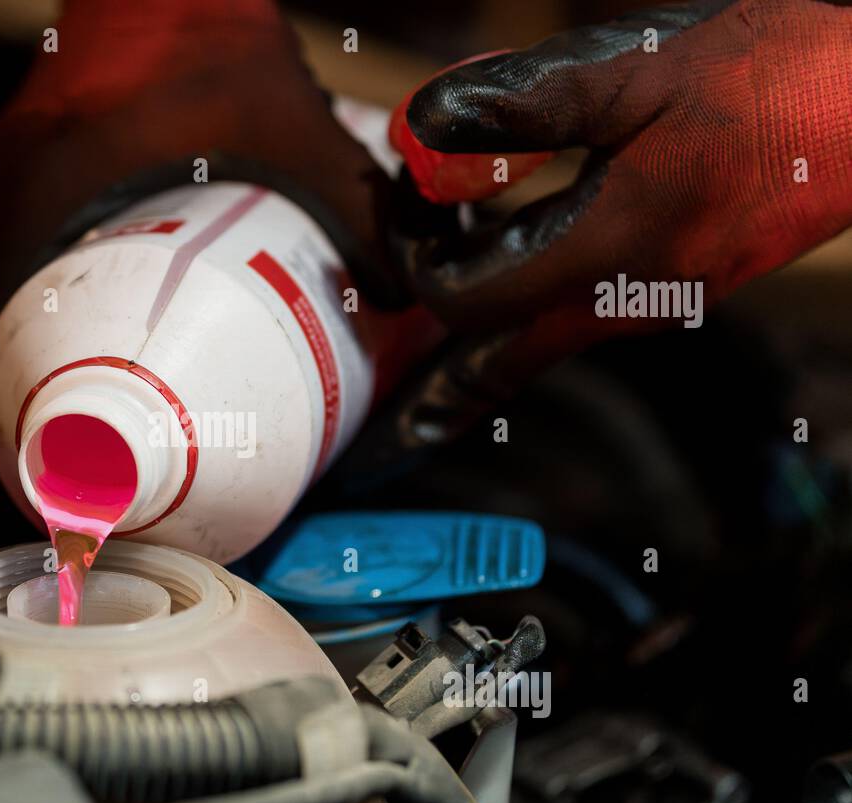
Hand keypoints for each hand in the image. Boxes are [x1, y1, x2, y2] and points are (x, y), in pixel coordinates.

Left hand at [395, 0, 851, 438]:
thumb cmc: (771, 75)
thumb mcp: (632, 72)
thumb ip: (519, 103)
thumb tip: (423, 126)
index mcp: (611, 252)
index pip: (468, 304)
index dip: (419, 262)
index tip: (407, 210)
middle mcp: (628, 303)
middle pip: (496, 363)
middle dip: (437, 337)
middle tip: (399, 280)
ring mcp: (656, 306)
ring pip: (537, 345)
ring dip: (478, 324)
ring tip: (435, 266)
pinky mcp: (677, 290)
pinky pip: (577, 319)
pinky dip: (525, 305)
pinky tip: (505, 261)